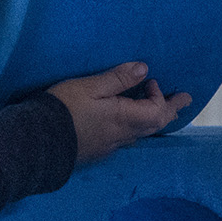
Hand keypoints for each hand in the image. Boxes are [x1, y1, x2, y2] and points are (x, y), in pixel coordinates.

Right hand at [48, 62, 191, 163]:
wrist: (37, 140)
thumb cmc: (64, 108)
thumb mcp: (91, 86)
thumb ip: (118, 78)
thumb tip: (145, 69)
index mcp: (124, 119)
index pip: (157, 111)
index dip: (159, 95)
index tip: (151, 81)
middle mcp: (122, 136)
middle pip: (155, 125)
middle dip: (169, 111)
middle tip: (183, 101)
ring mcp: (110, 146)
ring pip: (141, 134)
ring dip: (152, 120)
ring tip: (158, 112)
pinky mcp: (98, 151)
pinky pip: (126, 140)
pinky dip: (135, 128)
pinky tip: (127, 126)